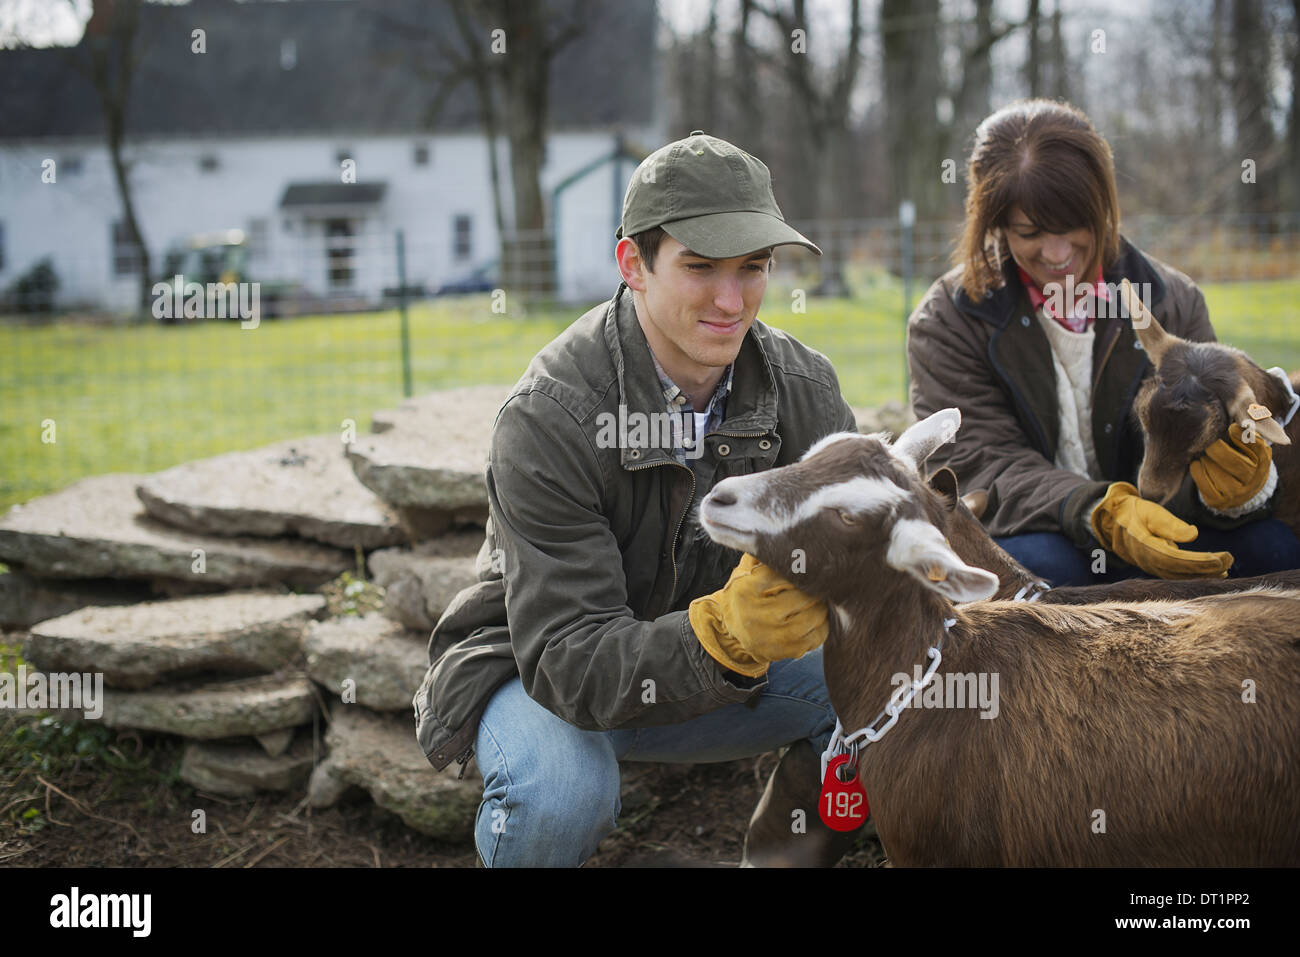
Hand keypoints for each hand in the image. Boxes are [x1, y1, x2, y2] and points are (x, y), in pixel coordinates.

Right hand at [689, 554, 828, 677]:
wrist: (731, 632)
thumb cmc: (743, 594)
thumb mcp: (744, 572)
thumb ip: (760, 554)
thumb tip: (783, 531)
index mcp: (746, 590)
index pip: (781, 573)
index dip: (797, 568)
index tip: (807, 563)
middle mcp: (758, 615)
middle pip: (802, 595)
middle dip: (813, 587)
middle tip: (820, 581)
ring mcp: (773, 637)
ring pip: (814, 615)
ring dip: (820, 605)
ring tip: (818, 598)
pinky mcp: (787, 651)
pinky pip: (818, 635)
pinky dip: (822, 624)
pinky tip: (817, 616)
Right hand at [1091, 482, 1232, 578]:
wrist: (1112, 519)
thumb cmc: (1134, 512)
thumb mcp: (1151, 511)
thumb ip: (1170, 524)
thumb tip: (1194, 535)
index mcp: (1144, 546)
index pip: (1176, 559)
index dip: (1199, 562)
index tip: (1221, 558)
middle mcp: (1146, 560)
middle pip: (1180, 570)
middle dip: (1206, 569)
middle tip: (1229, 561)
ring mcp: (1149, 565)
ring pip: (1178, 575)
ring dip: (1202, 574)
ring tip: (1224, 569)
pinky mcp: (1154, 566)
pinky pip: (1175, 574)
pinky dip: (1193, 574)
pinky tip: (1210, 571)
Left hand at [1190, 423, 1273, 510]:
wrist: (1241, 490)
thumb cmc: (1243, 459)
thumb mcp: (1249, 447)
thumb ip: (1246, 433)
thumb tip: (1238, 423)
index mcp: (1263, 464)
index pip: (1257, 448)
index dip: (1243, 436)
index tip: (1231, 428)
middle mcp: (1253, 481)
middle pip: (1232, 460)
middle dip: (1216, 448)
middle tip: (1208, 441)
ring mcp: (1236, 494)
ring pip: (1215, 471)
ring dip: (1205, 458)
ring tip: (1203, 454)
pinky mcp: (1218, 501)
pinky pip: (1202, 482)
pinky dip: (1196, 469)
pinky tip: (1198, 463)